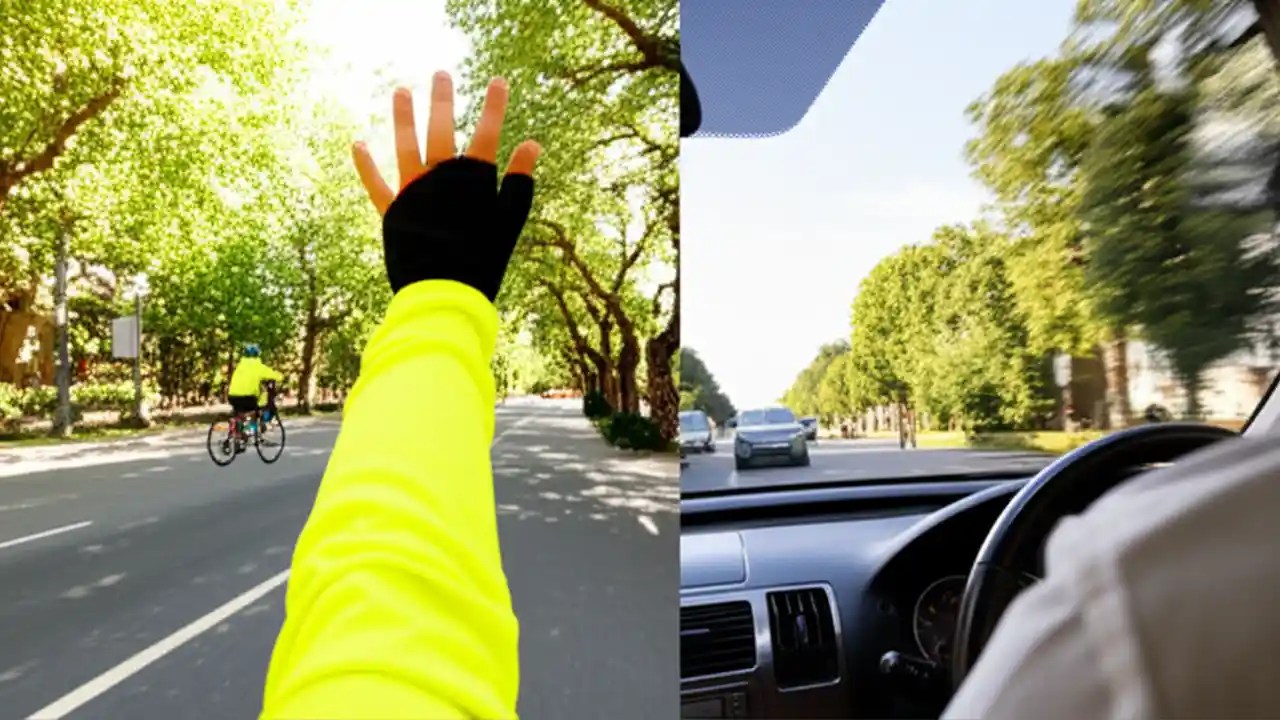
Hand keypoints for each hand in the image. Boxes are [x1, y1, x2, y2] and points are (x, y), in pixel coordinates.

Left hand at [352, 71, 541, 301]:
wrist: (446, 293)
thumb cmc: (484, 260)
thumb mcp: (509, 221)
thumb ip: (520, 182)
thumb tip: (532, 145)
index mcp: (472, 179)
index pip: (487, 134)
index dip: (494, 107)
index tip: (498, 82)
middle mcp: (440, 178)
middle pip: (441, 129)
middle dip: (442, 100)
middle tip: (441, 75)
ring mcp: (413, 192)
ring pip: (405, 146)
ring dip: (402, 117)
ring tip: (400, 92)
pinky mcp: (392, 211)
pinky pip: (376, 184)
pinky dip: (365, 165)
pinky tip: (357, 143)